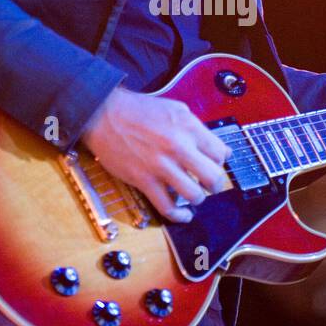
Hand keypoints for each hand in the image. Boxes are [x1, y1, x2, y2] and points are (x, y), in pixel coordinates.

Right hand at [80, 86, 230, 221]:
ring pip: (194, 195)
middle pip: (213, 177)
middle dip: (215, 185)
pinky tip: (183, 215)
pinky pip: (167, 207)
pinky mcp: (144, 180)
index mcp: (188, 126)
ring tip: (193, 196)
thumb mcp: (175, 110)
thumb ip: (198, 129)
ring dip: (197, 199)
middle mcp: (178, 146)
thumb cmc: (138, 111)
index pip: (220, 153)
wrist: (104, 115)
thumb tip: (222, 150)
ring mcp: (161, 165)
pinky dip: (178, 216)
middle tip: (209, 185)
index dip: (219, 162)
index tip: (213, 165)